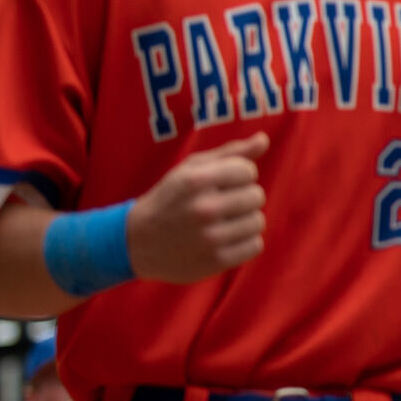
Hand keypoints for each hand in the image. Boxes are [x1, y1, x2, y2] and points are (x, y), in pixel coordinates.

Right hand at [127, 133, 269, 283]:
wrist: (137, 241)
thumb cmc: (171, 198)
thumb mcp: (191, 169)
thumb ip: (230, 153)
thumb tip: (263, 139)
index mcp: (197, 181)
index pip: (248, 171)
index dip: (239, 177)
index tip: (223, 184)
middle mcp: (204, 208)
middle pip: (257, 196)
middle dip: (243, 198)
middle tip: (222, 205)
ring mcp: (210, 237)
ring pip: (258, 222)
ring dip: (245, 221)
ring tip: (223, 223)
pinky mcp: (216, 261)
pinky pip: (255, 245)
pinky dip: (245, 242)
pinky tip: (225, 239)